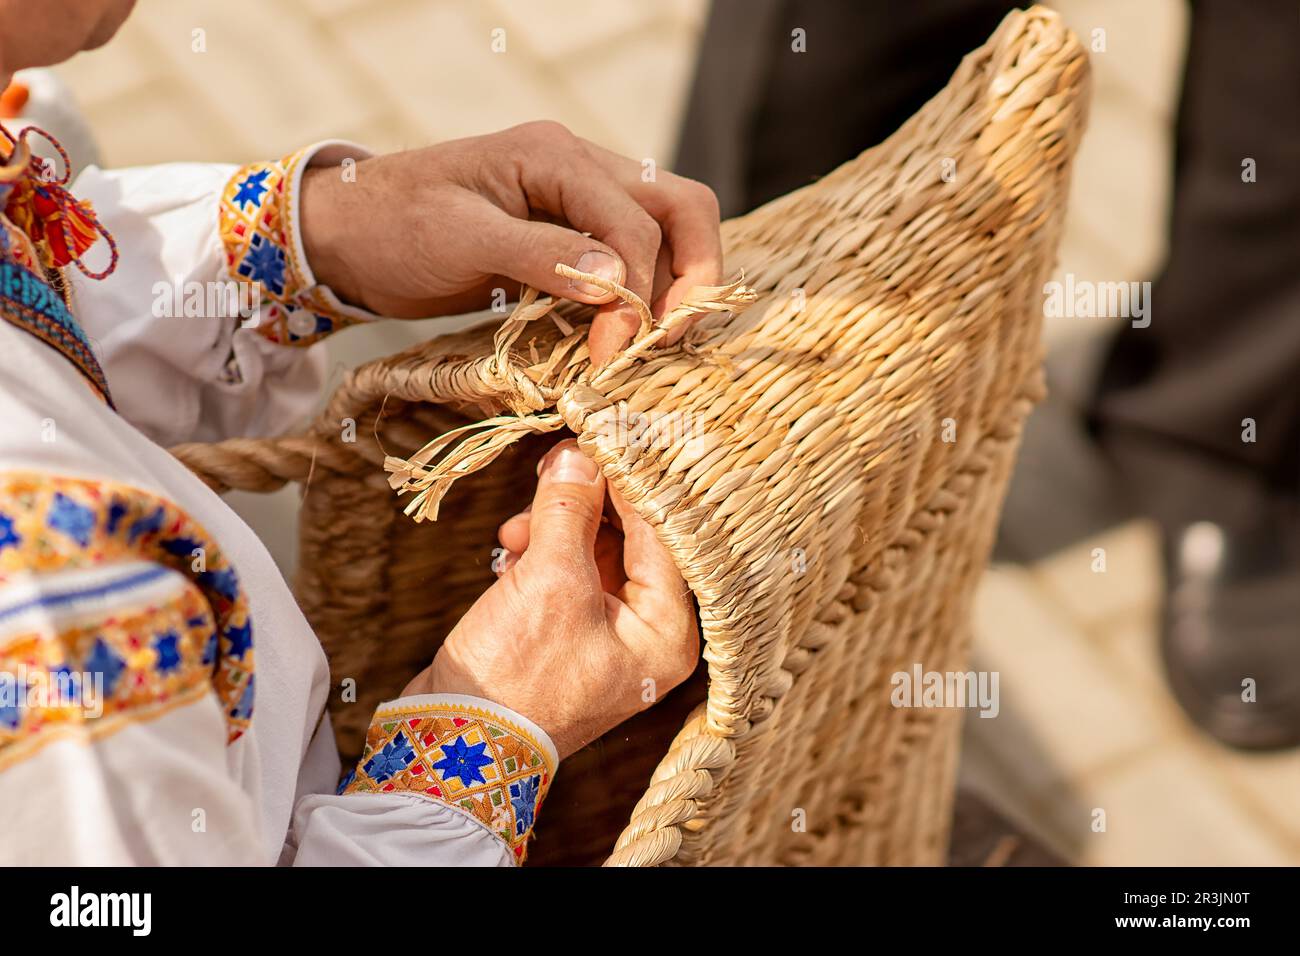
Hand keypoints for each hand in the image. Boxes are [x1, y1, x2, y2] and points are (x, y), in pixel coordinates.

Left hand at [299, 121, 722, 365]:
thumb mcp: (461, 239)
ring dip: (671, 289)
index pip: (638, 223)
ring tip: (650, 346)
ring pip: (666, 233)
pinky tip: (625, 334)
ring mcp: (579, 200)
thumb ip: (543, 255)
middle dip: (691, 278)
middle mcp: (581, 168)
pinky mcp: (570, 234)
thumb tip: (619, 285)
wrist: (349, 234)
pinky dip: (642, 295)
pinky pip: (632, 257)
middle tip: (667, 343)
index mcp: (556, 156)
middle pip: (681, 210)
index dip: (640, 294)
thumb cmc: (393, 228)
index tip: (614, 355)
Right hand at [400, 439, 698, 757]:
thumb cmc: (515, 675)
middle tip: (553, 469)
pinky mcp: (564, 636)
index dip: (630, 483)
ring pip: (592, 553)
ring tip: (517, 527)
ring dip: (556, 528)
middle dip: (586, 505)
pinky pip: (565, 576)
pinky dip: (541, 555)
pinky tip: (512, 549)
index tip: (601, 440)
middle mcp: (646, 636)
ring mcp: (605, 638)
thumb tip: (580, 457)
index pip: (663, 535)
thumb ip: (569, 510)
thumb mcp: (549, 578)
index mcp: (666, 632)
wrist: (454, 744)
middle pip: (630, 541)